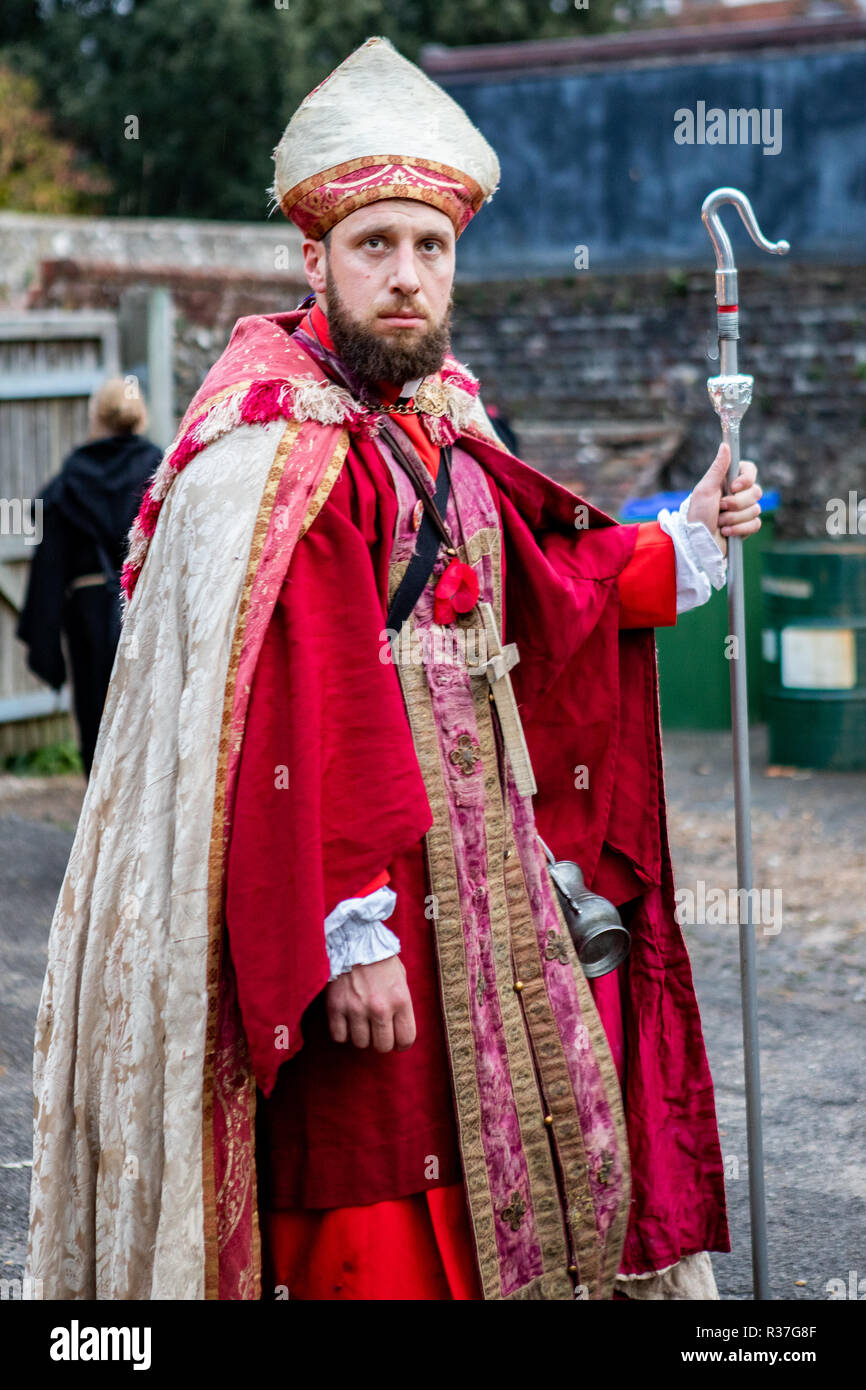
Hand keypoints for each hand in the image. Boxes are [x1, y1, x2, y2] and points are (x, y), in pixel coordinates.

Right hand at [325, 955, 415, 1052]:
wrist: (352, 939)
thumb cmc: (378, 957)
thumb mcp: (400, 975)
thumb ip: (402, 1001)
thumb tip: (400, 1026)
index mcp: (400, 999)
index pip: (406, 1038)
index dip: (401, 1044)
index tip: (396, 1041)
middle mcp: (380, 1008)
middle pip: (383, 1046)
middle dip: (381, 1042)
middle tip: (376, 1031)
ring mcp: (356, 1009)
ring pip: (361, 1043)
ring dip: (361, 1036)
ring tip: (360, 1022)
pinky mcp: (336, 1007)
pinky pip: (339, 1036)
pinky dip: (342, 1032)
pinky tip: (345, 1020)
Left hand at [686, 441, 762, 557]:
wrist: (696, 543)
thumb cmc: (696, 515)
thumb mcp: (704, 489)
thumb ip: (718, 468)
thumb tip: (725, 444)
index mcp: (728, 482)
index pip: (750, 470)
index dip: (746, 478)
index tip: (734, 487)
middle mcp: (738, 494)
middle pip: (756, 491)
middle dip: (736, 503)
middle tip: (720, 508)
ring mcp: (743, 511)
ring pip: (756, 509)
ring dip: (733, 518)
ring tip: (719, 522)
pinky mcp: (746, 527)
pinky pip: (755, 524)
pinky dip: (739, 529)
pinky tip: (726, 532)